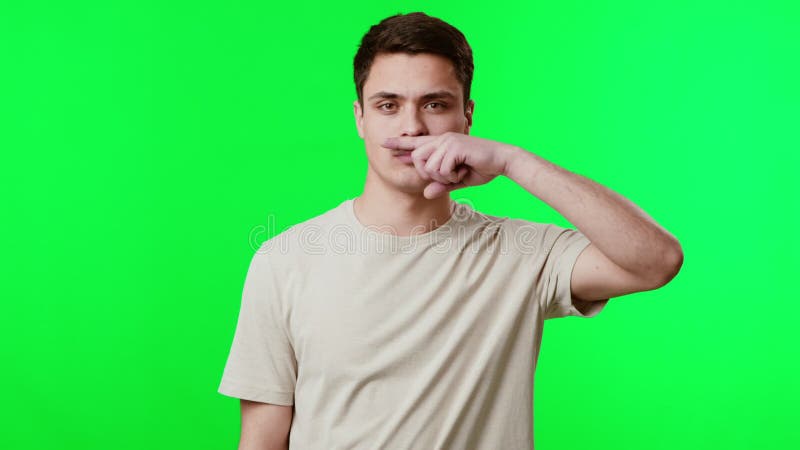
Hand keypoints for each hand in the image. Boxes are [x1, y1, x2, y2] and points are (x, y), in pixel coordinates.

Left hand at [383, 132, 519, 198]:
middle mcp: (442, 140)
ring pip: (429, 166)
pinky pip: (442, 168)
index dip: (399, 144)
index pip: (416, 143)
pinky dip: (452, 175)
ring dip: (444, 176)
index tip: (383, 143)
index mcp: (441, 144)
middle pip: (418, 159)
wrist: (502, 160)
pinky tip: (464, 170)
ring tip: (459, 172)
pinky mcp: (454, 146)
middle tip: (447, 177)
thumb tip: (426, 193)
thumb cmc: (482, 168)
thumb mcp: (459, 180)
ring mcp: (447, 141)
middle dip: (429, 173)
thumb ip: (442, 185)